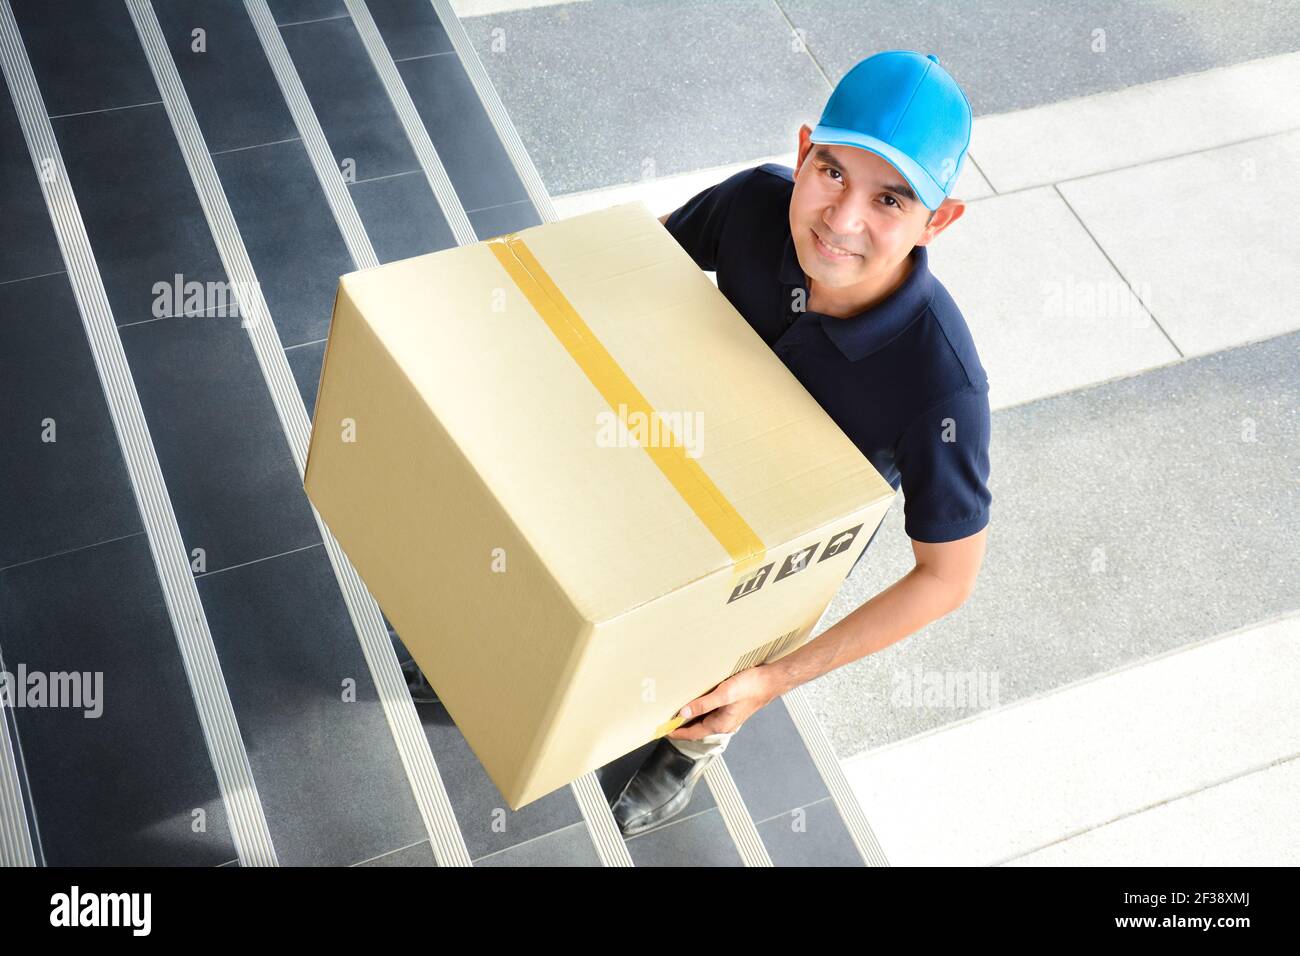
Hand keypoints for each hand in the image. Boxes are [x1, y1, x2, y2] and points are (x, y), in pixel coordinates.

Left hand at [666, 664, 782, 739]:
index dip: (676, 733)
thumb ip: (703, 704)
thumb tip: (684, 713)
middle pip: (696, 728)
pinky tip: (695, 699)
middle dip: (680, 726)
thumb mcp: (725, 694)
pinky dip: (699, 708)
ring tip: (675, 711)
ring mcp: (727, 715)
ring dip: (689, 716)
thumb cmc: (753, 687)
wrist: (771, 680)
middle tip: (664, 720)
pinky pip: (710, 711)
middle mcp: (723, 723)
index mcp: (720, 724)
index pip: (692, 734)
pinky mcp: (730, 707)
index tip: (662, 731)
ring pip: (703, 719)